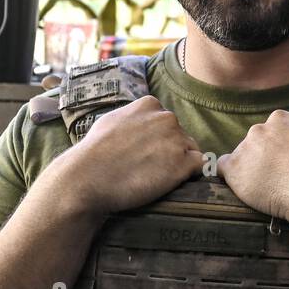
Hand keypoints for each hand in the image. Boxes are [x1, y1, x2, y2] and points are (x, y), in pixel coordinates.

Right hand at [51, 96, 204, 216]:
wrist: (88, 177)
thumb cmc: (94, 152)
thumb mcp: (112, 121)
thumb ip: (133, 118)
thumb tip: (141, 122)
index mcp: (150, 105)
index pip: (167, 122)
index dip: (159, 141)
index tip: (146, 154)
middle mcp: (167, 118)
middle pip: (182, 136)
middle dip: (172, 152)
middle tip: (151, 169)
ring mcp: (177, 140)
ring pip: (192, 151)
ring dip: (181, 164)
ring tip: (157, 177)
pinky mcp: (184, 163)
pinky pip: (199, 167)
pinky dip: (189, 176)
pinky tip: (170, 183)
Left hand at [216, 110, 288, 223]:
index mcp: (279, 118)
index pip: (271, 130)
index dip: (278, 147)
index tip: (285, 161)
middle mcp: (259, 129)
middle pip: (256, 142)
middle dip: (264, 156)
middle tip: (277, 175)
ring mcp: (244, 148)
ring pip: (242, 157)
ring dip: (250, 168)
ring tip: (267, 186)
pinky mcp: (234, 169)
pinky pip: (222, 168)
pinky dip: (230, 176)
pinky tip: (241, 185)